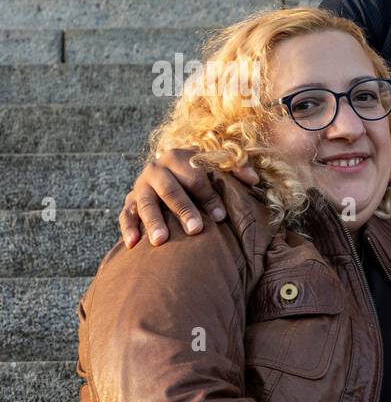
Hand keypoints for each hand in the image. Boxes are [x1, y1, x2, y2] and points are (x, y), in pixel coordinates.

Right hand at [119, 149, 258, 248]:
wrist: (170, 176)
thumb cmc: (201, 177)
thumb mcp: (217, 169)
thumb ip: (236, 170)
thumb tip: (254, 180)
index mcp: (179, 157)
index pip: (195, 177)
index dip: (209, 196)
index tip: (220, 216)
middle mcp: (156, 169)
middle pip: (170, 190)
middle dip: (183, 209)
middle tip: (196, 229)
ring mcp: (140, 186)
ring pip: (145, 203)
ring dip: (153, 221)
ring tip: (161, 240)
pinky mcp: (129, 202)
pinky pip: (126, 215)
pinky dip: (128, 229)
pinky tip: (133, 244)